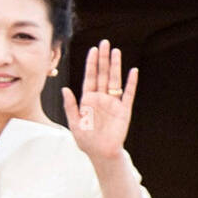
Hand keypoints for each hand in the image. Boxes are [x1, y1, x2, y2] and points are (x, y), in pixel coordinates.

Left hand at [61, 38, 136, 163]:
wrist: (101, 153)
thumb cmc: (86, 141)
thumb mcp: (74, 124)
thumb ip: (70, 106)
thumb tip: (65, 89)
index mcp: (88, 100)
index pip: (90, 78)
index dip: (91, 64)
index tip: (93, 50)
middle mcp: (101, 98)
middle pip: (103, 75)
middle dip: (103, 59)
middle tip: (104, 43)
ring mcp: (113, 103)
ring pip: (115, 80)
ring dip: (116, 66)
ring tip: (116, 51)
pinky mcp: (124, 110)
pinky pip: (128, 94)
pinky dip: (131, 83)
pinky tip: (132, 72)